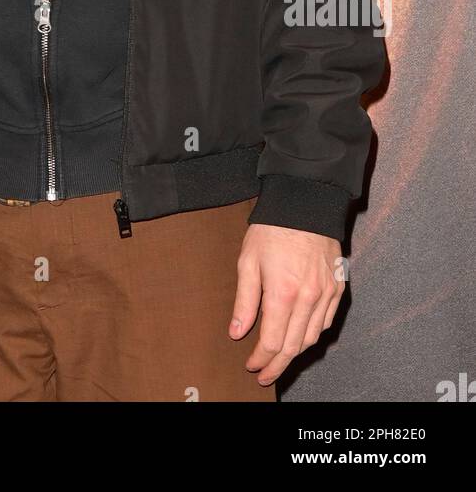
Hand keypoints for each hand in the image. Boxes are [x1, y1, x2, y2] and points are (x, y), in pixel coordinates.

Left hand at [230, 224, 344, 385]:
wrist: (306, 202)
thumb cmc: (272, 229)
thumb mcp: (248, 260)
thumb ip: (244, 300)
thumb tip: (237, 332)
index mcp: (284, 293)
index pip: (273, 342)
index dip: (261, 359)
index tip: (252, 366)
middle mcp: (309, 298)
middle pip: (294, 347)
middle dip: (278, 365)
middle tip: (265, 375)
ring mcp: (327, 294)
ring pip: (312, 338)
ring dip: (296, 353)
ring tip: (280, 359)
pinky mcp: (338, 287)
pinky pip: (326, 322)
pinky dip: (313, 335)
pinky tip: (301, 336)